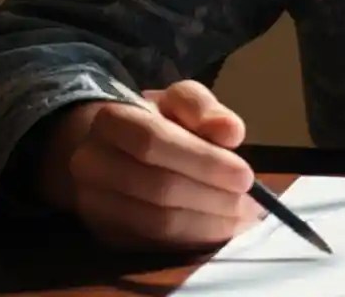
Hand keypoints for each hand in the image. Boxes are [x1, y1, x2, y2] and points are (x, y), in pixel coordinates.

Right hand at [38, 80, 260, 251]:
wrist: (109, 150)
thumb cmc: (155, 120)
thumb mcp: (180, 100)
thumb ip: (204, 109)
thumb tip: (231, 132)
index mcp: (111, 121)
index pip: (154, 142)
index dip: (204, 161)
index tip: (246, 176)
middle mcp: (92, 164)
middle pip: (158, 188)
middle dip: (214, 198)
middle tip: (253, 204)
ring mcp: (94, 204)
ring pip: (157, 222)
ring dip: (209, 224)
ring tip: (244, 217)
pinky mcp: (106, 233)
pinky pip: (155, 244)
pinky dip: (194, 239)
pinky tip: (221, 228)